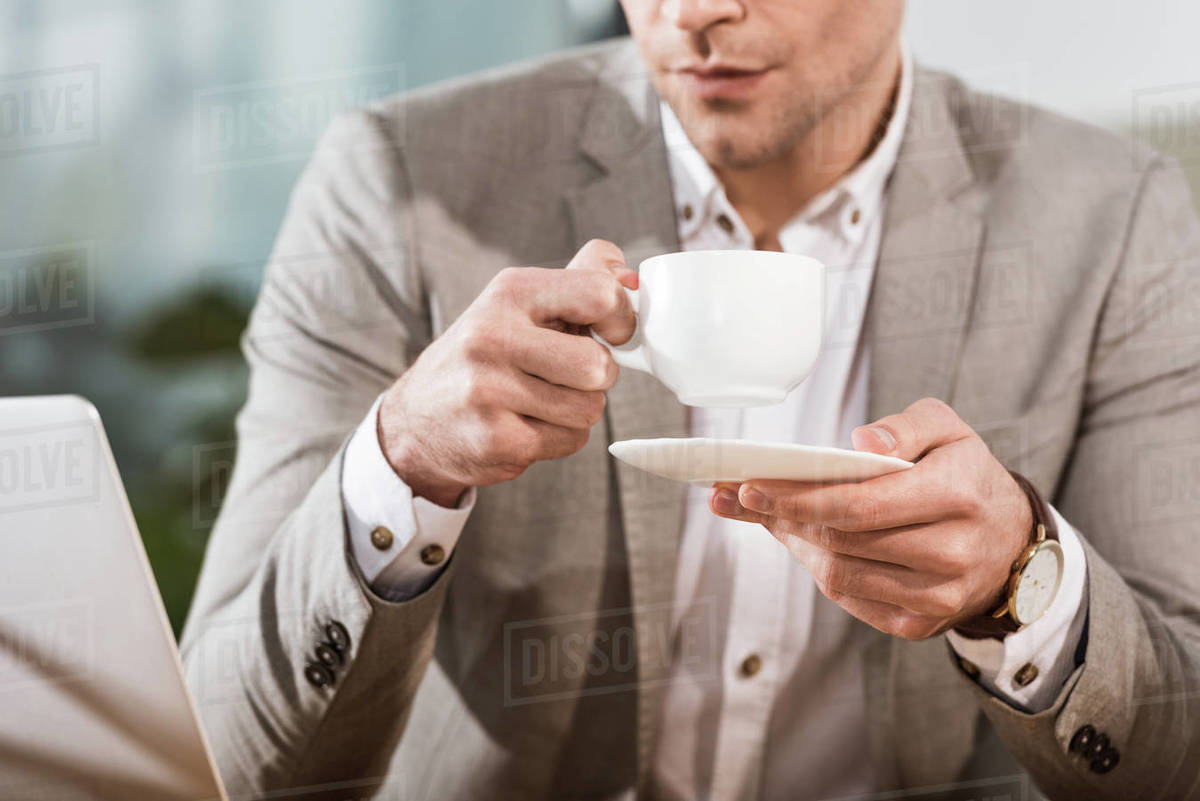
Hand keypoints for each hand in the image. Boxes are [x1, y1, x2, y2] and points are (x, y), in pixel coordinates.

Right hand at [378, 239, 636, 506]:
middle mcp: (493, 335)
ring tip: (538, 401)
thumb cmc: (483, 357)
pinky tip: (523, 425)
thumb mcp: (520, 304)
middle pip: (599, 366)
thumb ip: (580, 281)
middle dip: (596, 377)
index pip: (600, 295)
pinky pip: (571, 440)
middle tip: (565, 375)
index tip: (612, 334)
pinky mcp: (496, 438)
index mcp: (509, 292)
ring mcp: (490, 390)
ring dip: (576, 410)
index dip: (621, 320)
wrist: (416, 420)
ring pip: (590, 408)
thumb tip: (636, 280)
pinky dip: (558, 438)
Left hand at [709, 398, 1033, 638]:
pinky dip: (820, 569)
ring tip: (771, 515)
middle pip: (841, 541)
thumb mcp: (949, 431)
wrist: (1011, 544)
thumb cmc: (967, 477)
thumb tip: (861, 443)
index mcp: (956, 496)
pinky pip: (850, 599)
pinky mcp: (919, 624)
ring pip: (838, 574)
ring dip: (796, 544)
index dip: (799, 497)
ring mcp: (936, 597)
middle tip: (743, 496)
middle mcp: (950, 553)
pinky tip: (805, 543)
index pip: (860, 504)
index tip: (751, 485)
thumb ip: (906, 426)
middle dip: (784, 517)